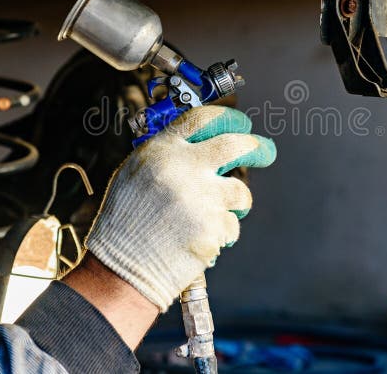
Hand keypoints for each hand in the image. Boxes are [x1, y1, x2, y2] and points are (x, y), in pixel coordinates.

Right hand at [84, 106, 276, 311]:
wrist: (121, 269)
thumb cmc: (125, 224)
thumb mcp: (134, 174)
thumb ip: (167, 156)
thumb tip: (203, 145)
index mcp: (162, 151)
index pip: (205, 119)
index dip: (229, 119)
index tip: (242, 125)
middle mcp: (184, 168)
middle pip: (237, 145)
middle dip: (257, 148)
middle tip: (265, 152)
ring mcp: (201, 198)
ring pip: (240, 191)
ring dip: (236, 203)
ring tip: (216, 215)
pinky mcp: (212, 227)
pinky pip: (232, 225)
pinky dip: (222, 233)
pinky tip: (200, 239)